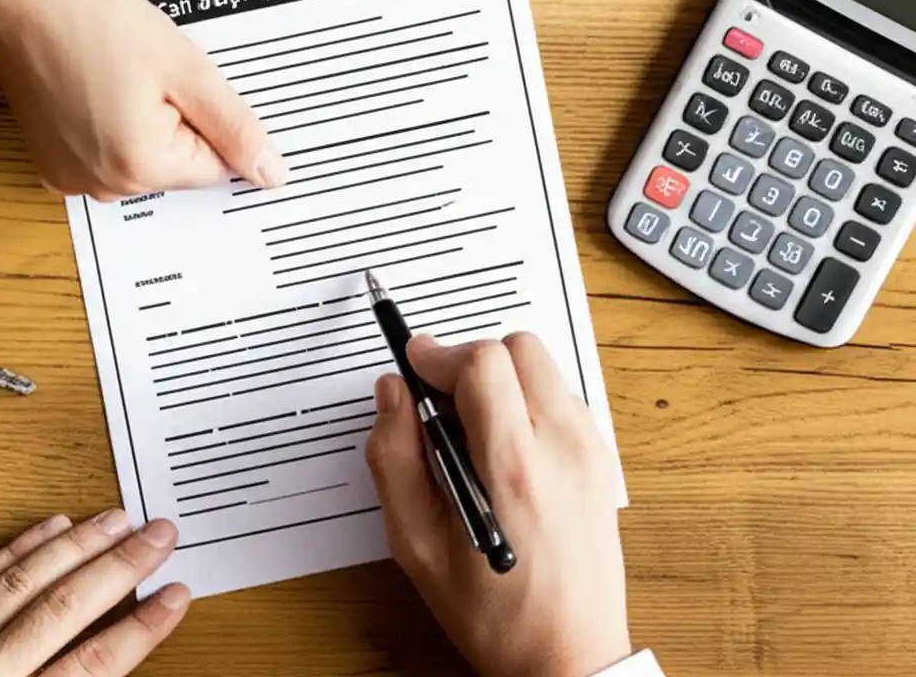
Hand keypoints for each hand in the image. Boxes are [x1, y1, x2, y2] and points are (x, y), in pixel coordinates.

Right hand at [0, 0, 287, 201]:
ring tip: (115, 79)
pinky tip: (94, 89)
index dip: (206, 118)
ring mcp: (73, 178)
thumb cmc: (89, 22)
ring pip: (143, 160)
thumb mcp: (185, 69)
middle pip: (177, 167)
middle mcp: (104, 186)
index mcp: (140, 168)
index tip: (180, 85)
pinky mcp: (54, 165)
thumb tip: (270, 174)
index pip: (214, 166)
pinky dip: (110, 127)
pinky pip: (107, 155)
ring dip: (142, 124)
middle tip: (146, 76)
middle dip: (175, 123)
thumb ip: (234, 126)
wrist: (15, 1)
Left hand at [0, 510, 189, 675]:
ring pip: (19, 583)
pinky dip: (13, 551)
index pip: (93, 666)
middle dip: (120, 567)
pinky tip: (47, 529)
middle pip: (63, 609)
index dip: (141, 627)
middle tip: (161, 535)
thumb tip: (111, 668)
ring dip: (74, 546)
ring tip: (116, 521)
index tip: (175, 595)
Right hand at [366, 333, 629, 676]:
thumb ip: (395, 458)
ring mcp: (590, 451)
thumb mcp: (416, 544)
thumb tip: (393, 394)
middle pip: (517, 348)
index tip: (414, 367)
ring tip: (471, 433)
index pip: (483, 364)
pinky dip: (525, 402)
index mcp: (515, 470)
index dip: (438, 355)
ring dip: (499, 380)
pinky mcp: (601, 459)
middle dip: (469, 361)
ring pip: (541, 366)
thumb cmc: (494, 613)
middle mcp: (564, 449)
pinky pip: (559, 397)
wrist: (567, 653)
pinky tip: (503, 449)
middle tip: (439, 403)